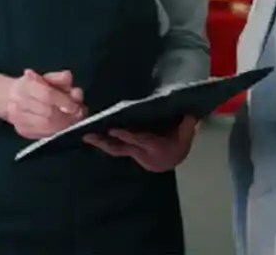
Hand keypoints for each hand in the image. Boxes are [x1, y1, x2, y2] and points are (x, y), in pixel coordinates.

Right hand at [2, 69, 86, 139]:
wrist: (10, 98)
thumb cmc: (33, 86)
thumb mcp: (47, 77)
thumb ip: (59, 78)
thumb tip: (68, 77)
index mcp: (26, 85)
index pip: (47, 95)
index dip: (64, 102)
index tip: (76, 106)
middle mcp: (18, 102)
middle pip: (48, 114)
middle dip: (67, 116)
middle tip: (78, 115)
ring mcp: (18, 119)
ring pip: (47, 127)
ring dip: (64, 125)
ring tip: (72, 120)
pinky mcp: (22, 131)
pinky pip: (43, 134)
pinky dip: (56, 131)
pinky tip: (61, 126)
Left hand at [83, 116, 198, 171]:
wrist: (174, 161)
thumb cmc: (179, 145)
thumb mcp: (187, 136)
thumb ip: (188, 126)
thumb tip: (191, 114)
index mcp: (155, 148)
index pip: (139, 141)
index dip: (126, 136)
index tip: (112, 129)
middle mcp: (141, 153)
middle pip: (120, 148)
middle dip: (103, 143)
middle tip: (86, 136)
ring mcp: (134, 154)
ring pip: (114, 149)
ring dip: (100, 143)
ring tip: (85, 134)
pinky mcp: (129, 152)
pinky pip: (115, 148)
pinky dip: (104, 142)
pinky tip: (93, 135)